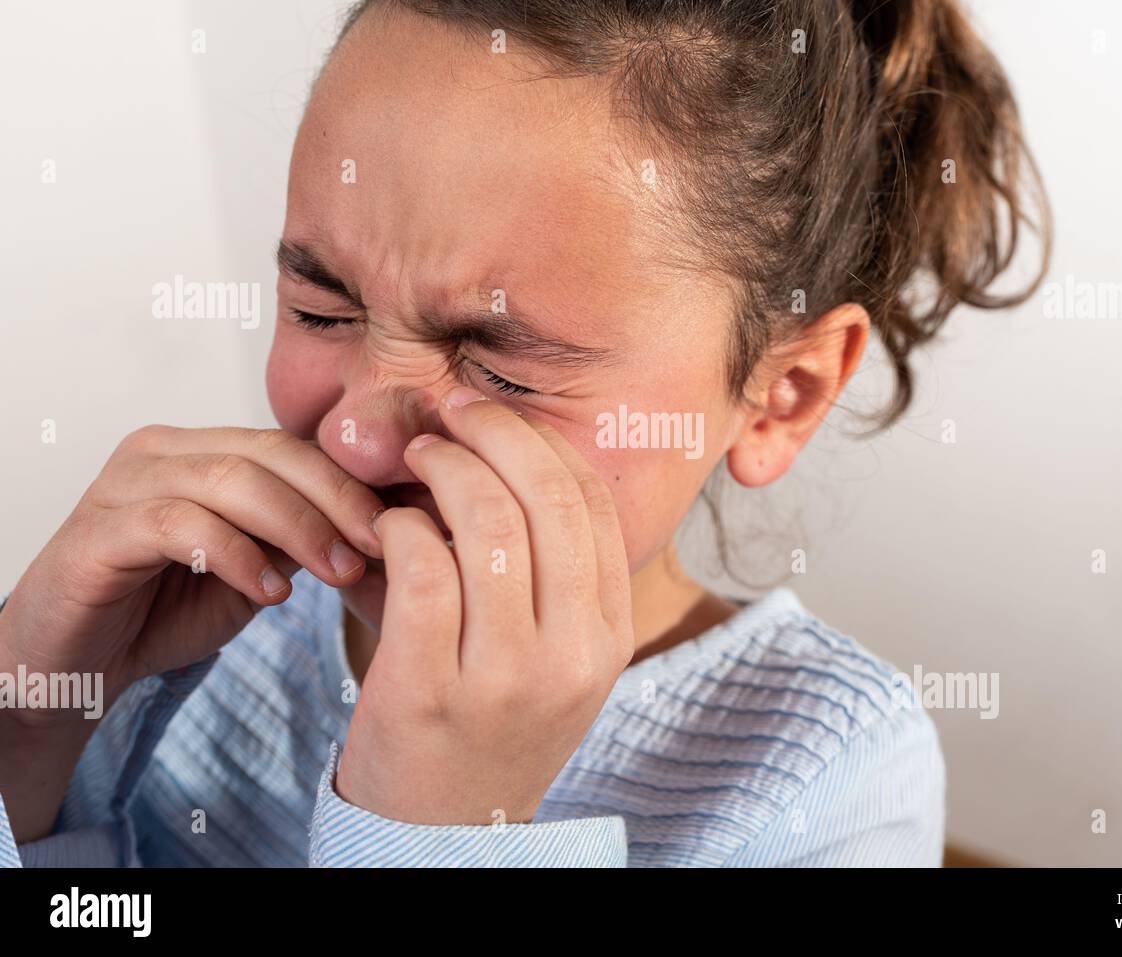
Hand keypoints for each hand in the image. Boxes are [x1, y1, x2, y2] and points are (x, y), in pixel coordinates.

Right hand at [0, 425, 383, 840]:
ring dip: (296, 527)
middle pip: (269, 452)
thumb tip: (384, 530)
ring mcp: (125, 483)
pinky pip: (179, 524)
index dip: (351, 483)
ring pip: (230, 480)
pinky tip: (270, 593)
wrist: (77, 662)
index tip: (401, 526)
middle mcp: (163, 451)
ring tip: (336, 573)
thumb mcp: (256, 571)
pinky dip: (235, 555)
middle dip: (334, 500)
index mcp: (204, 449)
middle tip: (375, 548)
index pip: (293, 447)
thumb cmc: (164, 610)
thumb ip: (303, 541)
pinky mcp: (98, 529)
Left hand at [335, 387, 634, 825]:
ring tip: (415, 459)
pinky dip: (401, 528)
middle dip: (492, 432)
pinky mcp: (429, 691)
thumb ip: (558, 578)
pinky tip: (389, 528)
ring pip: (485, 525)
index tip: (495, 415)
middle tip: (451, 411)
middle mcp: (570, 656)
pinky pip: (421, 570)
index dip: (541, 441)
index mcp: (607, 637)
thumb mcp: (556, 662)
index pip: (591, 504)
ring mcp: (503, 677)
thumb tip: (518, 459)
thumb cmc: (491, 729)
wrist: (444, 835)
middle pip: (545, 499)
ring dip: (442, 469)